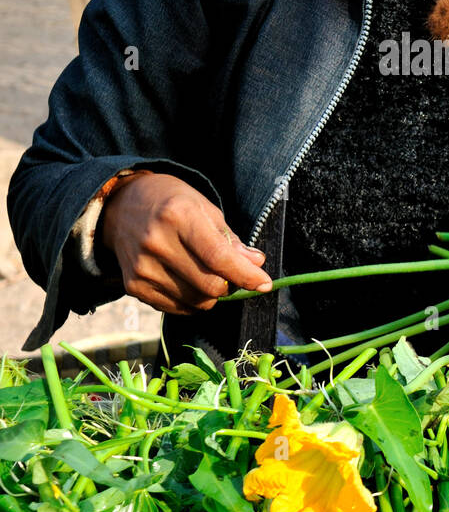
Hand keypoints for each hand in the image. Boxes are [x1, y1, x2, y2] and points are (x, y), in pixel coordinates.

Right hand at [99, 172, 271, 316]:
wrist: (121, 207)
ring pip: (195, 301)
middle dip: (230, 285)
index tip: (264, 283)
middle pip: (209, 285)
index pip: (218, 257)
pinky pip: (176, 308)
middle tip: (233, 275)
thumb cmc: (171, 202)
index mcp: (178, 215)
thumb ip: (230, 239)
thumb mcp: (205, 207)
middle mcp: (156, 242)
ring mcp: (142, 267)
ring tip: (208, 274)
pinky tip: (188, 281)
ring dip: (211, 295)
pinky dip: (191, 301)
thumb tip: (256, 263)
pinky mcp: (133, 286)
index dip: (245, 275)